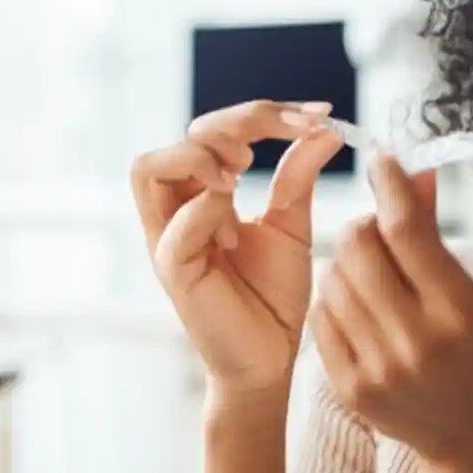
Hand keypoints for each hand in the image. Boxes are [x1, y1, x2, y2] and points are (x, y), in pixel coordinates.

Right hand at [130, 99, 342, 397]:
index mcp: (202, 193)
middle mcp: (177, 209)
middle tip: (278, 146)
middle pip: (182, 135)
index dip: (264, 113)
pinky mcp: (171, 271)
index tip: (318, 113)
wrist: (272, 359)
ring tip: (244, 176)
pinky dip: (208, 211)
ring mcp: (168, 239)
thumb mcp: (292, 223)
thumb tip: (323, 126)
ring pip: (150, 166)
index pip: (212, 128)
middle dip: (237, 126)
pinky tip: (237, 234)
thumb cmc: (272, 295)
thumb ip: (298, 174)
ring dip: (204, 159)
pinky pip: (174, 225)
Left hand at [308, 154, 472, 472]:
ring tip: (372, 274)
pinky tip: (358, 304)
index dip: (390, 186)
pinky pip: (322, 315)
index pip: (407, 231)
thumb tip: (415, 171)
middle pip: (360, 248)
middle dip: (364, 224)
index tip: (382, 161)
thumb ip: (434, 233)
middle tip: (378, 227)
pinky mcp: (349, 386)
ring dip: (347, 262)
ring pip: (333, 278)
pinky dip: (335, 298)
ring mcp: (378, 367)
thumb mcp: (469, 291)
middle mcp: (415, 340)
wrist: (472, 431)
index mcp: (456, 311)